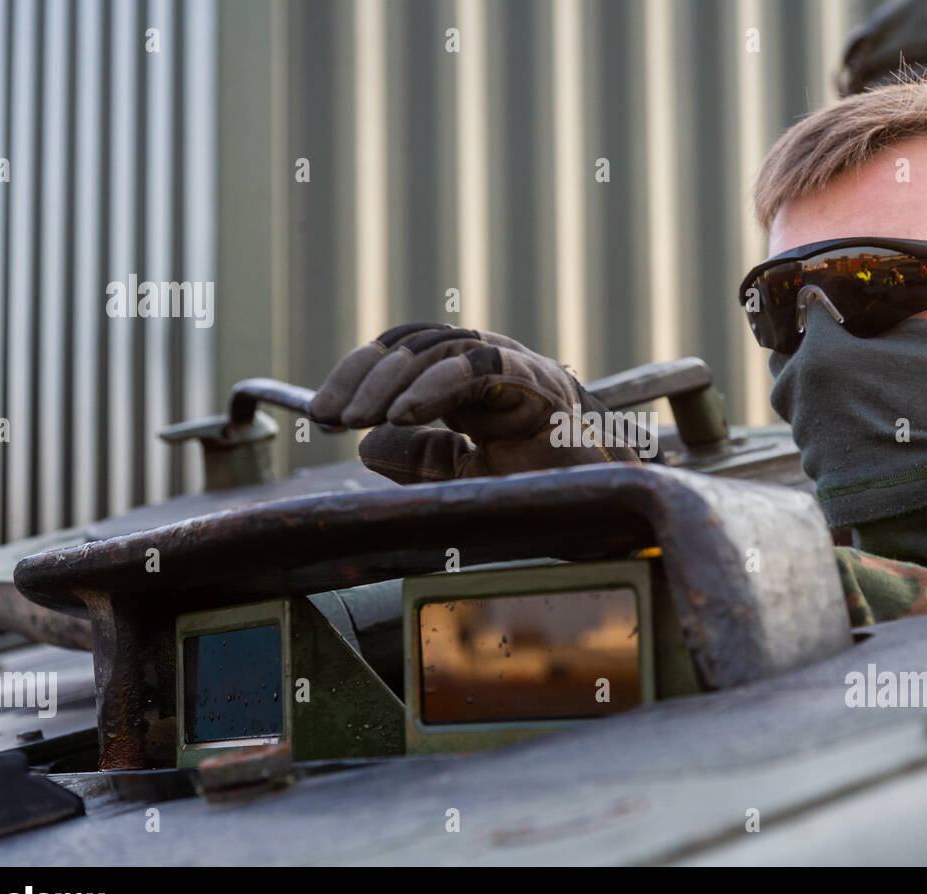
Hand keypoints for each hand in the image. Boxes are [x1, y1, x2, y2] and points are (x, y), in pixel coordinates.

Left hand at [309, 324, 646, 481]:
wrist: (605, 516)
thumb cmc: (546, 493)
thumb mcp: (466, 479)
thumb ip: (421, 458)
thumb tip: (369, 444)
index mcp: (472, 382)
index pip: (404, 356)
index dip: (357, 376)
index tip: (321, 415)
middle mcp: (494, 366)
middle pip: (416, 343)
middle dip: (364, 376)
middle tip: (331, 416)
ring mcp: (519, 370)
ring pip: (444, 347)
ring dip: (393, 380)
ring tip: (361, 417)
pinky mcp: (541, 384)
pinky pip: (483, 366)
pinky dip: (439, 384)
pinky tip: (404, 414)